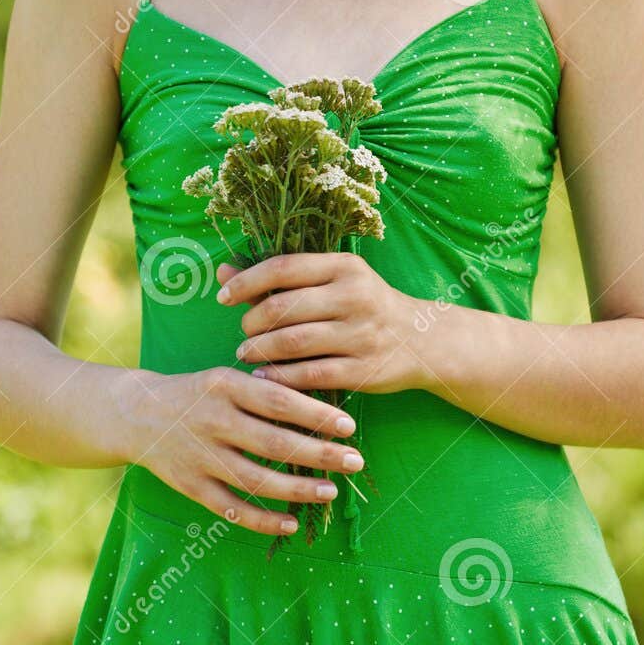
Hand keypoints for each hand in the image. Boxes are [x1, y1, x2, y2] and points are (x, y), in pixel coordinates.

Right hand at [118, 365, 364, 536]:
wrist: (137, 413)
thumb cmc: (197, 393)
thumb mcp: (225, 377)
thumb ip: (263, 389)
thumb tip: (320, 405)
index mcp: (225, 386)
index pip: (279, 401)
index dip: (316, 415)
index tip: (349, 427)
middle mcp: (213, 421)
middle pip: (274, 443)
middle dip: (319, 454)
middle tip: (355, 462)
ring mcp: (201, 457)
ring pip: (256, 480)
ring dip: (298, 489)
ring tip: (331, 491)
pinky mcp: (191, 486)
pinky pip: (231, 509)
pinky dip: (262, 520)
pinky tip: (291, 522)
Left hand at [215, 251, 423, 394]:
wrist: (422, 340)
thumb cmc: (364, 306)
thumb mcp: (331, 281)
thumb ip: (277, 279)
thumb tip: (221, 271)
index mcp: (344, 266)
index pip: (283, 267)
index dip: (245, 282)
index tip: (223, 297)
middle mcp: (354, 296)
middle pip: (283, 307)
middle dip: (251, 323)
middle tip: (242, 333)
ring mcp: (361, 333)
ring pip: (293, 342)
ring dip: (260, 350)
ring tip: (246, 354)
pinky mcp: (365, 369)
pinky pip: (310, 375)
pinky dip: (280, 377)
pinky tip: (264, 378)